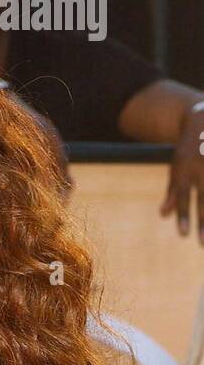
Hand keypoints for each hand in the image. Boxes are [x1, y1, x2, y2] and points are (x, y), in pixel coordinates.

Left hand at [161, 105, 203, 241]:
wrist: (202, 120)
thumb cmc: (188, 152)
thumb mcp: (177, 170)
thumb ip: (172, 193)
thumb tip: (164, 216)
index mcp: (185, 172)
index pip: (184, 198)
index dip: (184, 217)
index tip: (184, 235)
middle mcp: (201, 169)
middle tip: (202, 244)